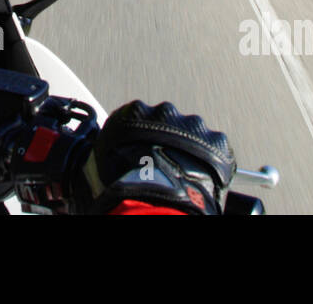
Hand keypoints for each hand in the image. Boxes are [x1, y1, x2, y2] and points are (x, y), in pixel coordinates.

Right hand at [75, 101, 234, 214]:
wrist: (154, 199)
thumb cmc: (121, 184)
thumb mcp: (96, 163)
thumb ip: (105, 152)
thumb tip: (98, 161)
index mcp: (132, 112)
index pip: (135, 119)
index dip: (137, 140)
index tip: (137, 153)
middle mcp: (164, 112)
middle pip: (166, 122)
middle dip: (165, 140)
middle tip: (159, 165)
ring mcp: (193, 126)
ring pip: (192, 135)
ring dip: (188, 151)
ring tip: (180, 176)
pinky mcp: (216, 144)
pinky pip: (215, 152)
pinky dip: (210, 163)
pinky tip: (199, 180)